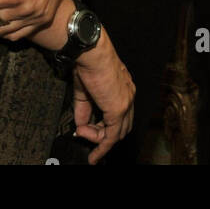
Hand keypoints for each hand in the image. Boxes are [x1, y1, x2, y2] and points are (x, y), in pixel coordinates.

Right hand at [71, 32, 135, 163]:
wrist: (92, 53)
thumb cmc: (89, 63)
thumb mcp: (85, 90)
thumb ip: (84, 110)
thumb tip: (80, 125)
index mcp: (123, 88)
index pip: (119, 115)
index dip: (103, 125)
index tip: (86, 127)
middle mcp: (128, 96)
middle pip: (121, 126)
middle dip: (102, 134)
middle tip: (86, 134)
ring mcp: (126, 104)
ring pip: (116, 134)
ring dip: (98, 139)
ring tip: (82, 133)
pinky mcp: (118, 110)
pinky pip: (110, 137)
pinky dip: (101, 148)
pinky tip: (93, 155)